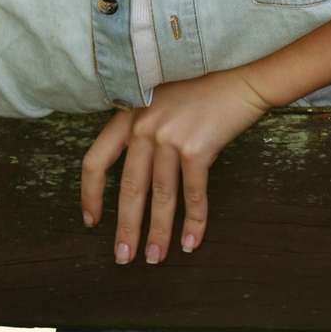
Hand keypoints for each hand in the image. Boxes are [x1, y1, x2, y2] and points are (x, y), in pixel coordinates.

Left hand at [80, 68, 274, 264]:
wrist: (240, 73)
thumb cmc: (202, 85)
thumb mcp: (159, 98)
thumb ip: (143, 126)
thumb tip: (136, 169)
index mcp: (128, 114)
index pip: (95, 160)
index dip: (90, 195)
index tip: (92, 220)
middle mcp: (143, 126)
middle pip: (128, 187)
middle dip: (126, 228)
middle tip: (124, 258)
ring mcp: (169, 137)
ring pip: (159, 196)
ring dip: (158, 232)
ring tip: (155, 258)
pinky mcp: (196, 148)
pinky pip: (192, 193)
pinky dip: (193, 221)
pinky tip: (192, 241)